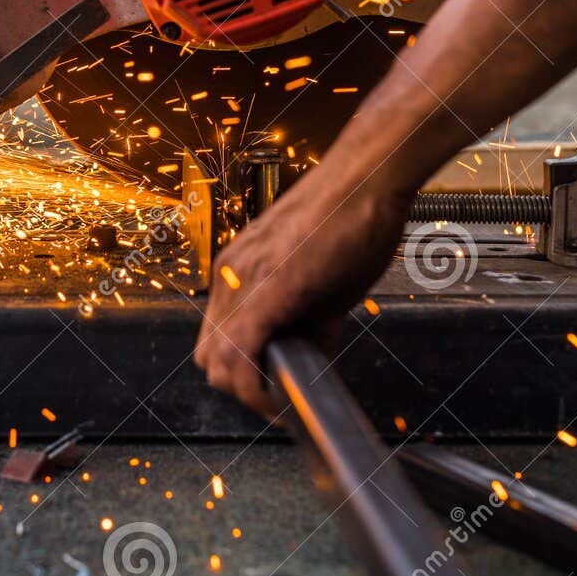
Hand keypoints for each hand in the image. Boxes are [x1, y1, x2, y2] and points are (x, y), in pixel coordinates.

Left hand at [195, 168, 410, 413]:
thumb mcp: (321, 277)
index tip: (272, 385)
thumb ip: (310, 319)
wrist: (368, 175)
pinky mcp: (271, 288)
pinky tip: (282, 398)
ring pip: (219, 363)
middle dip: (242, 388)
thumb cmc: (350, 215)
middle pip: (208, 358)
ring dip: (250, 393)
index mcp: (237, 269)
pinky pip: (243, 353)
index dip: (240, 372)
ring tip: (285, 401)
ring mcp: (245, 279)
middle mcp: (230, 273)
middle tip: (280, 397)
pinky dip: (257, 387)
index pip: (216, 338)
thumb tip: (313, 355)